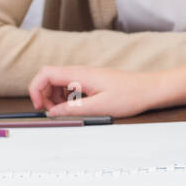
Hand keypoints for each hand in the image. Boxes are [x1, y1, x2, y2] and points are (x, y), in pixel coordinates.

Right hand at [28, 64, 166, 118]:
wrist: (150, 90)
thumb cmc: (130, 95)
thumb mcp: (99, 107)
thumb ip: (72, 110)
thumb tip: (53, 114)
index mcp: (79, 74)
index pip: (45, 73)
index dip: (35, 89)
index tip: (38, 106)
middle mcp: (80, 72)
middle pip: (49, 78)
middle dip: (45, 96)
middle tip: (53, 113)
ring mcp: (85, 76)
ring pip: (59, 84)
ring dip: (56, 99)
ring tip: (68, 112)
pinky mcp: (91, 82)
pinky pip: (71, 88)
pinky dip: (68, 99)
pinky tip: (78, 108)